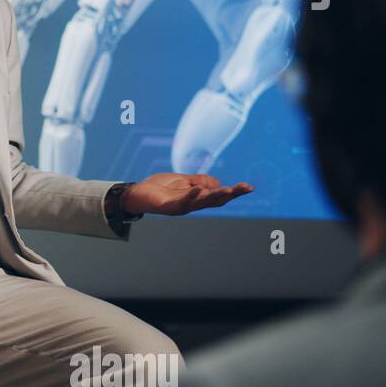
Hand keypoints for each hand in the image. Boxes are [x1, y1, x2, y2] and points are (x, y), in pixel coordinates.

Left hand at [121, 173, 252, 216]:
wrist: (136, 194)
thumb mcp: (183, 180)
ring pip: (202, 203)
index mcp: (196, 197)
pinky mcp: (169, 207)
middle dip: (231, 194)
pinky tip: (198, 189)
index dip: (234, 192)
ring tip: (229, 189)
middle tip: (245, 188)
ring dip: (215, 196)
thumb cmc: (159, 187)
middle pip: (215, 200)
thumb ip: (200, 180)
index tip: (249, 187)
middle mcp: (191, 204)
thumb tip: (218, 183)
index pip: (218, 195)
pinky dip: (190, 196)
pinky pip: (182, 202)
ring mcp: (181, 207)